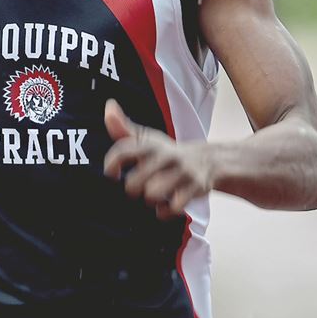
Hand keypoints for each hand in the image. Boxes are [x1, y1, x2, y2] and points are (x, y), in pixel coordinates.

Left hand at [103, 100, 212, 218]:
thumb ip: (123, 129)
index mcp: (150, 144)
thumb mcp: (147, 140)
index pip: (123, 151)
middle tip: (138, 188)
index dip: (111, 165)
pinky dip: (167, 211)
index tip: (113, 175)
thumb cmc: (167, 153)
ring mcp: (182, 171)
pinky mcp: (195, 186)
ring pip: (153, 194)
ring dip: (151, 200)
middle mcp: (166, 156)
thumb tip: (108, 106)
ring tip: (154, 196)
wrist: (208, 160)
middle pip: (134, 182)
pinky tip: (167, 204)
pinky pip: (173, 207)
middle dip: (133, 190)